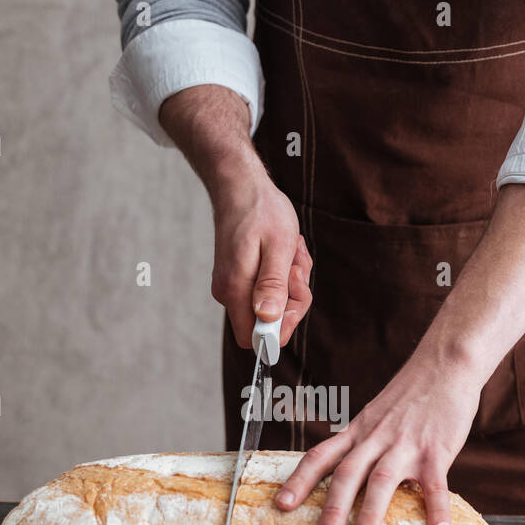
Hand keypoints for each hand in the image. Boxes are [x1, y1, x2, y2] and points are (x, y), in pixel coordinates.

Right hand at [210, 174, 311, 348]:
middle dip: (293, 298)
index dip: (281, 328)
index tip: (294, 295)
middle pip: (268, 323)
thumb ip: (273, 285)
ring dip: (291, 282)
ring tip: (291, 251)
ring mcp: (232, 286)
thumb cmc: (261, 210)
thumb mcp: (279, 247)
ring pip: (272, 304)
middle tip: (296, 266)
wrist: (239, 185)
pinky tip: (284, 251)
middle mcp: (228, 293)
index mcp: (235, 289)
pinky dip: (283, 274)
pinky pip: (269, 289)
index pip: (256, 339)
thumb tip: (268, 318)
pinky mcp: (239, 278)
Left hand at [274, 349, 482, 524]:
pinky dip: (437, 513)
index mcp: (358, 432)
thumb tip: (354, 479)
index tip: (281, 505)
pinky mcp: (436, 450)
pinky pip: (436, 487)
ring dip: (369, 515)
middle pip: (346, 474)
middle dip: (332, 510)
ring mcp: (405, 445)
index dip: (299, 481)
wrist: (445, 363)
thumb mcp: (377, 415)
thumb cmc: (412, 393)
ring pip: (381, 481)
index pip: (320, 456)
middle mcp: (375, 439)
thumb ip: (366, 444)